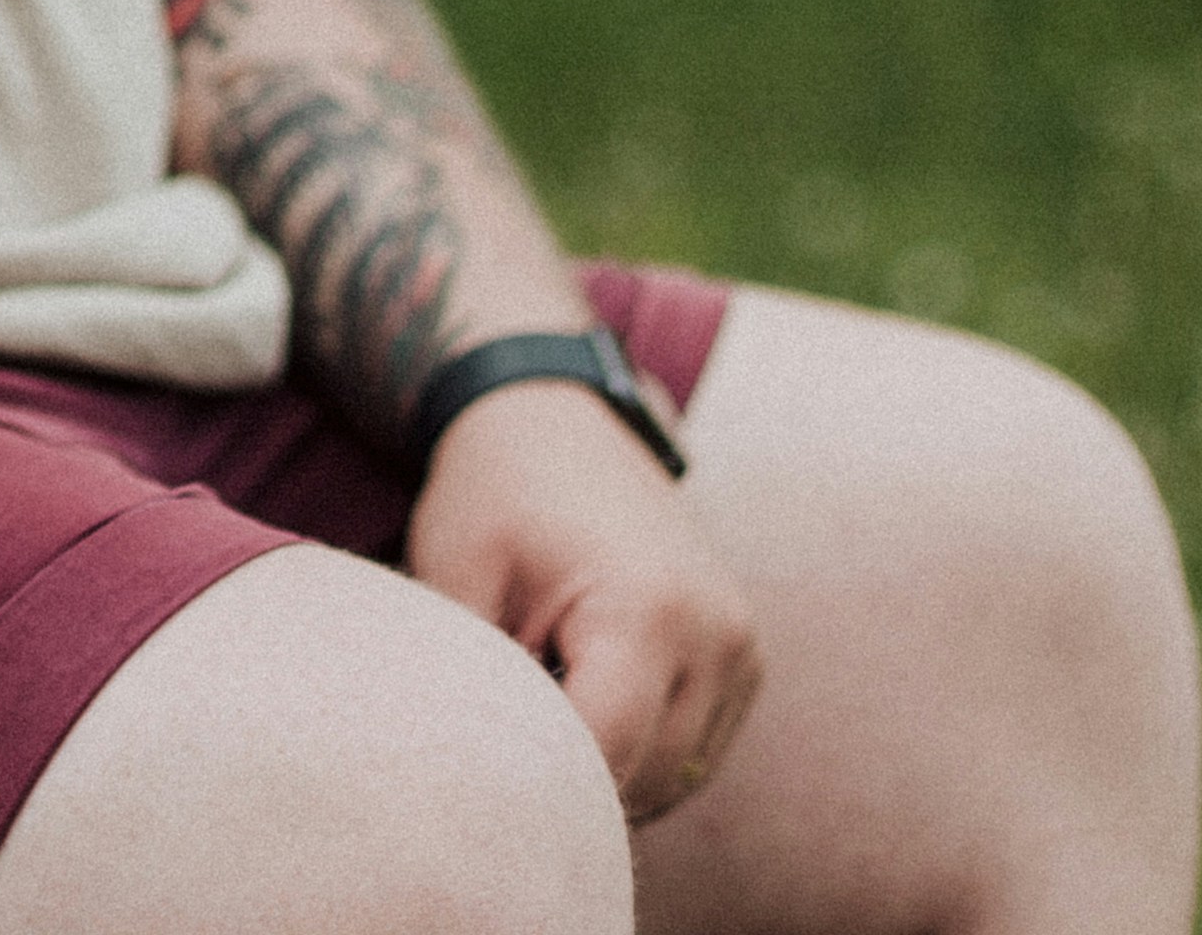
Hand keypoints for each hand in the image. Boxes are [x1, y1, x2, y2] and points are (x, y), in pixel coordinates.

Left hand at [405, 376, 762, 821]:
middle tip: (501, 745)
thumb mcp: (457, 578)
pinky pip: (696, 748)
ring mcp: (741, 647)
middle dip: (572, 782)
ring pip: (677, 775)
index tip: (482, 779)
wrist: (554, 417)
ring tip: (540, 712)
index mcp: (647, 609)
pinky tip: (582, 707)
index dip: (540, 784)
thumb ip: (475, 686)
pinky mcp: (743, 657)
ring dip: (610, 774)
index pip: (605, 754)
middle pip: (646, 777)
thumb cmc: (494, 492)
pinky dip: (642, 751)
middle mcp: (716, 633)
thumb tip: (471, 777)